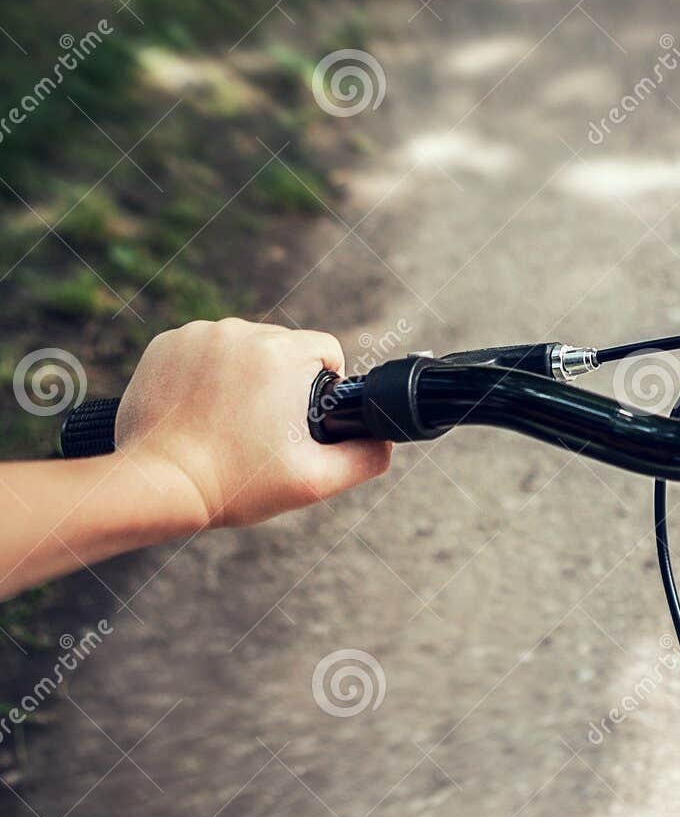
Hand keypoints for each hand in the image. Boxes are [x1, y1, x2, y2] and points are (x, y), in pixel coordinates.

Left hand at [115, 318, 390, 528]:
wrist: (156, 485)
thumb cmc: (234, 483)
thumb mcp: (313, 480)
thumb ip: (364, 457)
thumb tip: (385, 439)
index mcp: (282, 352)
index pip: (325, 349)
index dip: (321, 385)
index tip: (297, 419)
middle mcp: (241, 330)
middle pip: (283, 346)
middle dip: (280, 381)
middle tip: (260, 427)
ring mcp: (198, 334)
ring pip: (243, 346)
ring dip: (244, 374)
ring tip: (227, 419)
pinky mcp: (166, 343)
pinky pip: (204, 348)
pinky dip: (206, 372)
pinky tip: (199, 407)